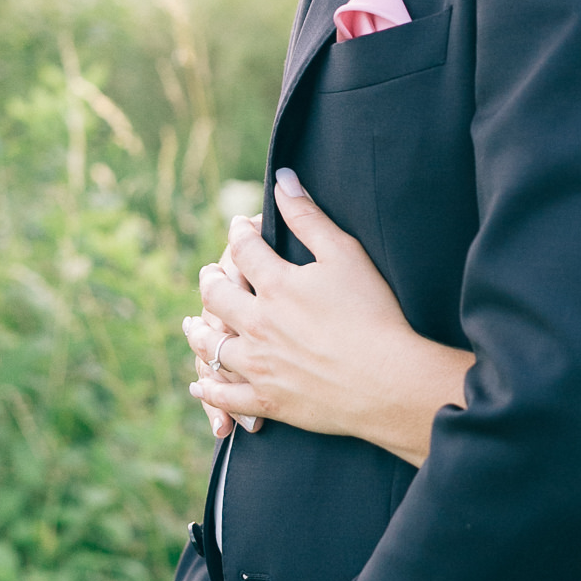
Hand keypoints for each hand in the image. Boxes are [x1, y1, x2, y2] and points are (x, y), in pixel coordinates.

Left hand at [182, 170, 464, 465]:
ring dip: (199, 332)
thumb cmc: (373, 313)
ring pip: (212, 346)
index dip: (240, 232)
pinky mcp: (267, 401)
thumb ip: (310, 217)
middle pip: (217, 296)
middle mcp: (258, 323)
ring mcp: (259, 365)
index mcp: (277, 285)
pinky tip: (201, 383)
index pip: (244, 249)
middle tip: (209, 275)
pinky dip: (211, 388)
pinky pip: (226, 396)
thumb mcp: (346, 254)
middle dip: (210, 280)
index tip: (240, 225)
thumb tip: (283, 179)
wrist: (387, 380)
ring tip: (193, 324)